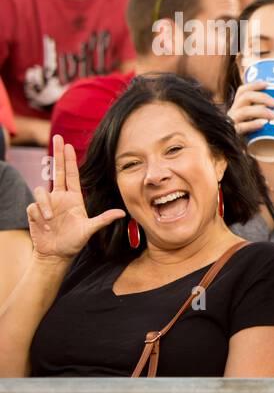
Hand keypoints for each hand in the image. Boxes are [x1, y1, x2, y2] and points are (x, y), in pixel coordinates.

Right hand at [27, 135, 124, 260]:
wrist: (56, 254)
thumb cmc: (74, 242)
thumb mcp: (89, 229)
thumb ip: (103, 220)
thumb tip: (121, 213)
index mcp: (73, 198)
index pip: (71, 174)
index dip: (69, 159)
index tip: (67, 144)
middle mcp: (60, 197)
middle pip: (56, 171)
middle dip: (57, 154)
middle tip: (57, 138)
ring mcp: (47, 203)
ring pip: (41, 191)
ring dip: (45, 205)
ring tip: (51, 220)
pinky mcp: (34, 211)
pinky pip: (33, 206)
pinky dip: (39, 215)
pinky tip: (44, 226)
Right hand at [227, 79, 273, 134]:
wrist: (234, 155)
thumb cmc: (249, 138)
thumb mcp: (258, 126)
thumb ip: (273, 123)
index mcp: (238, 107)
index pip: (242, 91)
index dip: (254, 85)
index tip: (268, 84)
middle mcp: (233, 112)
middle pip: (244, 97)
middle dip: (262, 97)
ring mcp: (231, 123)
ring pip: (243, 111)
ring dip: (261, 110)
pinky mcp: (233, 135)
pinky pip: (241, 128)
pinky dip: (252, 125)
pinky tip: (262, 124)